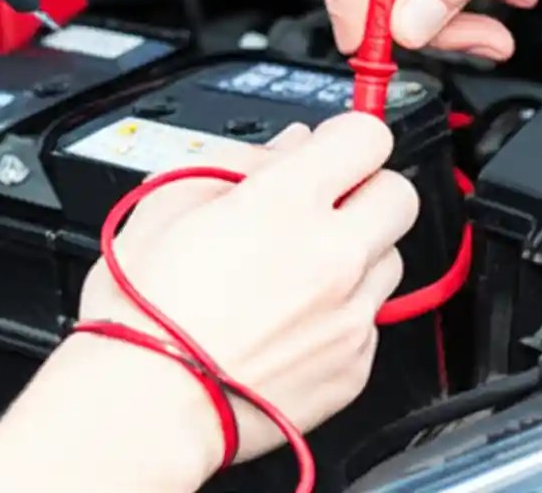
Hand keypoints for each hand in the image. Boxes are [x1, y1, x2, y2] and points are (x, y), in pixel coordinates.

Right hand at [0, 113, 417, 491]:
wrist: (144, 405)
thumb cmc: (142, 312)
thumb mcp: (165, 202)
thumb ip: (237, 161)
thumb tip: (288, 146)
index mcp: (286, 201)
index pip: (367, 135)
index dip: (346, 138)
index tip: (330, 151)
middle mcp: (332, 255)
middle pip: (399, 195)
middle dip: (366, 193)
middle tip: (323, 208)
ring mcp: (350, 315)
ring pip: (390, 260)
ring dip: (356, 256)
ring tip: (296, 274)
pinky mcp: (353, 366)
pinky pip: (369, 323)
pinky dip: (341, 315)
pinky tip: (291, 323)